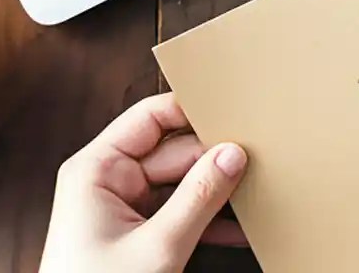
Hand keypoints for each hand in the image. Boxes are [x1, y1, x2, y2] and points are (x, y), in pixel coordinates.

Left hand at [39, 93, 249, 272]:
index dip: (192, 111)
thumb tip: (232, 155)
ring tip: (256, 193)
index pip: (152, 117)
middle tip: (260, 159)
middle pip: (174, 151)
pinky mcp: (136, 232)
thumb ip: (199, 197)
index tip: (234, 111)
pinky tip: (239, 228)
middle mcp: (109, 180)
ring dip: (216, 193)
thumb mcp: (158, 247)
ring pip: (182, 184)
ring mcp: (123, 207)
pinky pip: (178, 212)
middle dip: (214, 158)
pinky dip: (207, 220)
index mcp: (98, 169)